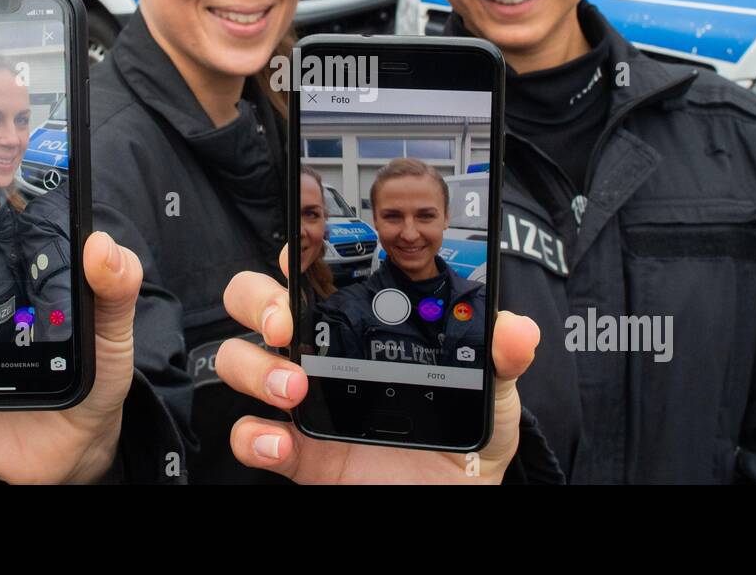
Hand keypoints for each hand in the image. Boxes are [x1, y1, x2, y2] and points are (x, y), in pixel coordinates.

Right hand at [216, 246, 539, 483]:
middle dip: (259, 300)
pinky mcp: (297, 453)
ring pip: (239, 360)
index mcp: (362, 327)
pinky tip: (280, 440)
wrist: (453, 505)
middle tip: (286, 321)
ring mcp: (303, 402)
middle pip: (257, 303)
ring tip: (292, 388)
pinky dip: (251, 435)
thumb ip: (501, 357)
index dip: (298, 250)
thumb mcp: (492, 392)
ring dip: (254, 366)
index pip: (315, 272)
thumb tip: (516, 330)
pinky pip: (248, 435)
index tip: (305, 254)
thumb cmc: (463, 442)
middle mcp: (322, 355)